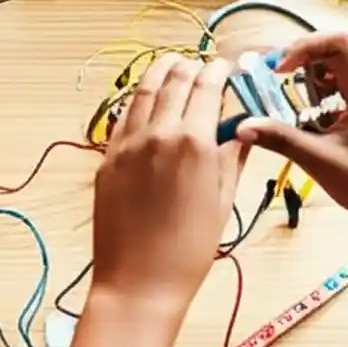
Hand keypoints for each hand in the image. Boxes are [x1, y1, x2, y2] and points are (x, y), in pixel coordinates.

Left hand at [92, 54, 244, 307]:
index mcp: (194, 142)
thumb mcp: (223, 201)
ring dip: (159, 73)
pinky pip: (123, 116)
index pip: (207, 87)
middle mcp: (158, 133)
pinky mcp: (107, 158)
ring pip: (143, 91)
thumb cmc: (190, 249)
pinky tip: (145, 99)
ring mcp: (127, 144)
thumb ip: (231, 157)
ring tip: (171, 65)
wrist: (139, 281)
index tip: (224, 67)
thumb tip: (240, 129)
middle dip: (189, 67)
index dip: (218, 71)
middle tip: (199, 64)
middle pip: (174, 81)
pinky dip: (137, 100)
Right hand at [235, 33, 347, 238]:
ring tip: (294, 105)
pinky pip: (345, 85)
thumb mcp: (321, 162)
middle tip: (276, 82)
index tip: (280, 71)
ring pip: (339, 67)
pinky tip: (312, 119)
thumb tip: (242, 126)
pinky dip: (323, 94)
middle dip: (303, 62)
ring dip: (312, 79)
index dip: (304, 47)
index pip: (339, 43)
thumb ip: (281, 139)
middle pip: (337, 51)